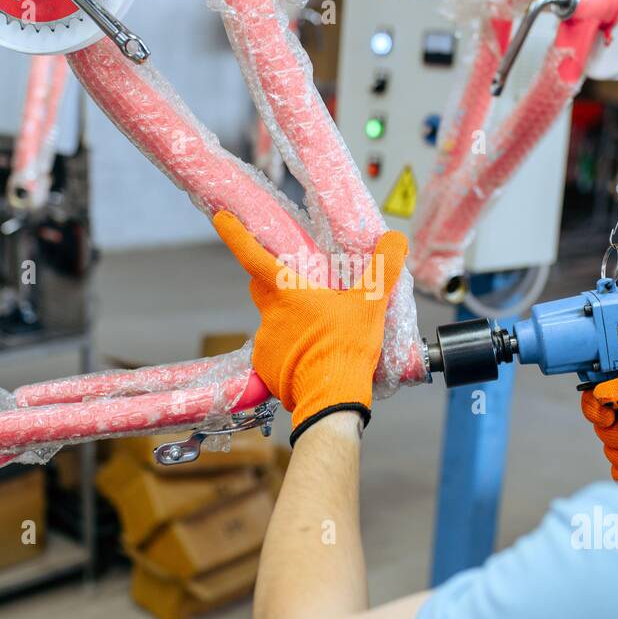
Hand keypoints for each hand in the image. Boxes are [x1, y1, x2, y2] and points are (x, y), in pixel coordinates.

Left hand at [212, 211, 407, 442]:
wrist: (331, 399)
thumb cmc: (346, 348)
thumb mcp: (371, 303)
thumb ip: (384, 267)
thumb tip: (396, 239)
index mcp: (289, 293)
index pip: (253, 256)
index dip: (235, 235)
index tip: (221, 219)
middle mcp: (270, 315)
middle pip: (261, 288)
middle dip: (272, 282)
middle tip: (299, 287)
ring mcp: (265, 343)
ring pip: (273, 323)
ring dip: (291, 324)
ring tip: (321, 335)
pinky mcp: (266, 369)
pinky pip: (274, 353)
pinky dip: (290, 352)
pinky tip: (312, 358)